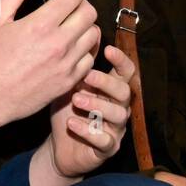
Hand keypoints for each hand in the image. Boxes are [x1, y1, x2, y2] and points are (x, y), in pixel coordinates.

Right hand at [0, 0, 100, 130]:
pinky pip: (89, 60)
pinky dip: (84, 49)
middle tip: (73, 1)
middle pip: (89, 13)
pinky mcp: (68, 82)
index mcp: (40, 25)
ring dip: (86, 25)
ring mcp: (66, 65)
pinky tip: (72, 47)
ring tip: (73, 23)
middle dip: (83, 2)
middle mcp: (58, 44)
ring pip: (93, 36)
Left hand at [47, 44, 134, 178]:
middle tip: (86, 76)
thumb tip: (84, 36)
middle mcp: (119, 108)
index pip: (126, 72)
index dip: (121, 60)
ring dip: (97, 105)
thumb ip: (78, 67)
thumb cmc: (67, 111)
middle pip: (125, 92)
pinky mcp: (107, 149)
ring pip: (118, 115)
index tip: (107, 49)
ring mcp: (116, 129)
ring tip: (75, 99)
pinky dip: (88, 132)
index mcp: (112, 91)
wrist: (59, 147)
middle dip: (106, 82)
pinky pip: (104, 141)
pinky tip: (71, 123)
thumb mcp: (69, 87)